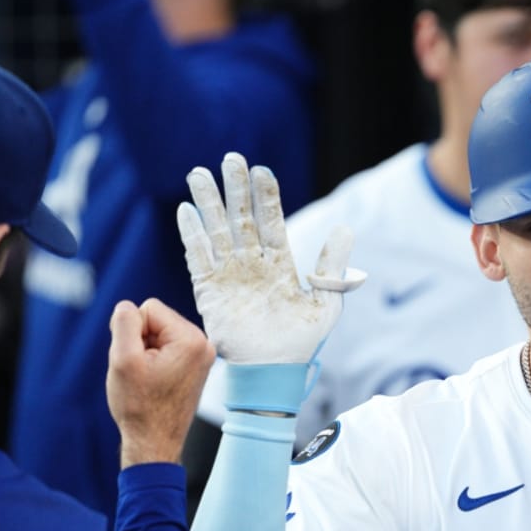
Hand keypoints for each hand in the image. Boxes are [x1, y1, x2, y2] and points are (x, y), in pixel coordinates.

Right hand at [106, 298, 215, 467]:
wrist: (154, 442)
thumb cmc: (140, 406)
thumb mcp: (123, 359)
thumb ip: (125, 323)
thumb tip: (127, 306)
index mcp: (192, 340)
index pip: (149, 308)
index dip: (132, 331)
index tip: (136, 361)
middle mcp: (204, 344)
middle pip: (156, 319)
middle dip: (140, 341)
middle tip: (140, 372)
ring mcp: (201, 356)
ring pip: (158, 334)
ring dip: (145, 352)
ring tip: (147, 379)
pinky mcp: (195, 365)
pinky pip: (165, 348)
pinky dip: (153, 361)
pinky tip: (154, 382)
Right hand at [178, 153, 364, 365]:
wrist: (274, 372)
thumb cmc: (302, 341)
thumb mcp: (326, 302)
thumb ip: (331, 266)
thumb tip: (344, 227)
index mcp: (279, 263)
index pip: (271, 221)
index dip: (266, 196)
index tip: (261, 170)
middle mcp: (252, 263)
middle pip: (241, 218)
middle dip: (235, 189)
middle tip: (230, 158)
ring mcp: (229, 275)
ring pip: (217, 231)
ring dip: (208, 202)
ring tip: (198, 173)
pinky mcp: (209, 291)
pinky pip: (198, 257)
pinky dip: (192, 234)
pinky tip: (186, 210)